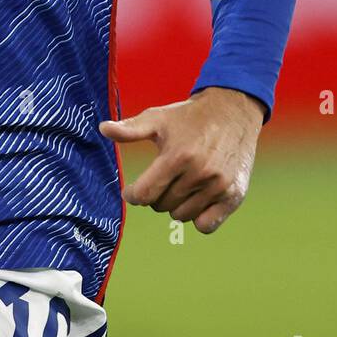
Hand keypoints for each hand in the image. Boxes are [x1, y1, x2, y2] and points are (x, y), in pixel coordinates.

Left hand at [98, 87, 265, 233]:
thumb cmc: (188, 116)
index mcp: (178, 156)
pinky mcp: (234, 195)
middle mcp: (200, 173)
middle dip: (155, 195)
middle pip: (162, 205)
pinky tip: (195, 199)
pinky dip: (198, 218)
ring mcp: (219, 186)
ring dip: (175, 205)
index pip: (146, 194)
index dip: (133, 195)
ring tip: (179, 184)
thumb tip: (102, 128)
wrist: (232, 110)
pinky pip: (206, 225)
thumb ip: (130, 129)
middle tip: (161, 179)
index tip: (131, 192)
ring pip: (182, 216)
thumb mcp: (157, 118)